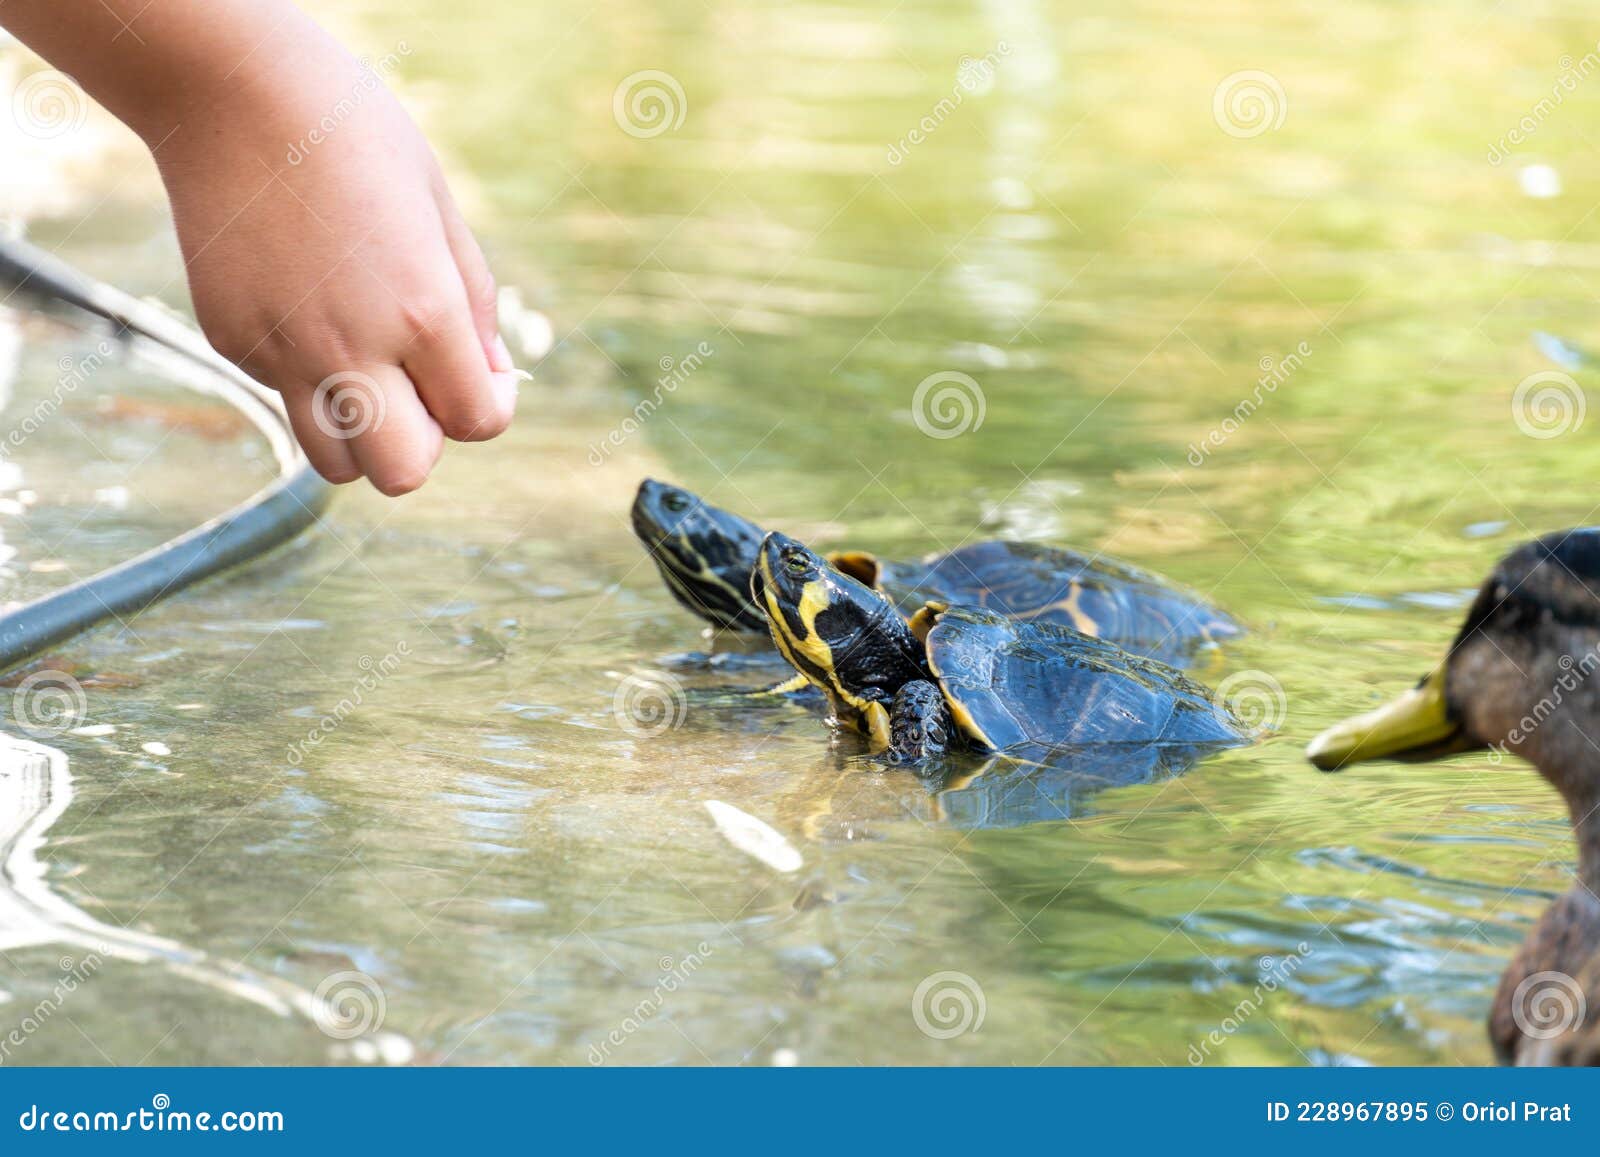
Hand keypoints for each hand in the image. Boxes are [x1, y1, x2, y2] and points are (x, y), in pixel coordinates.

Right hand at [152, 38, 520, 493]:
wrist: (235, 93)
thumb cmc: (357, 139)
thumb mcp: (442, 212)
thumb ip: (474, 306)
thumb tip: (488, 376)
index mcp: (422, 311)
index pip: (476, 421)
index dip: (490, 406)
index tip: (480, 375)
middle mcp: (352, 346)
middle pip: (402, 474)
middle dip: (423, 444)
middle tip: (419, 388)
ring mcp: (283, 351)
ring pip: (334, 463)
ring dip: (362, 436)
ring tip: (365, 368)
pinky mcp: (232, 341)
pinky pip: (283, 397)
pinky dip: (307, 379)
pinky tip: (305, 306)